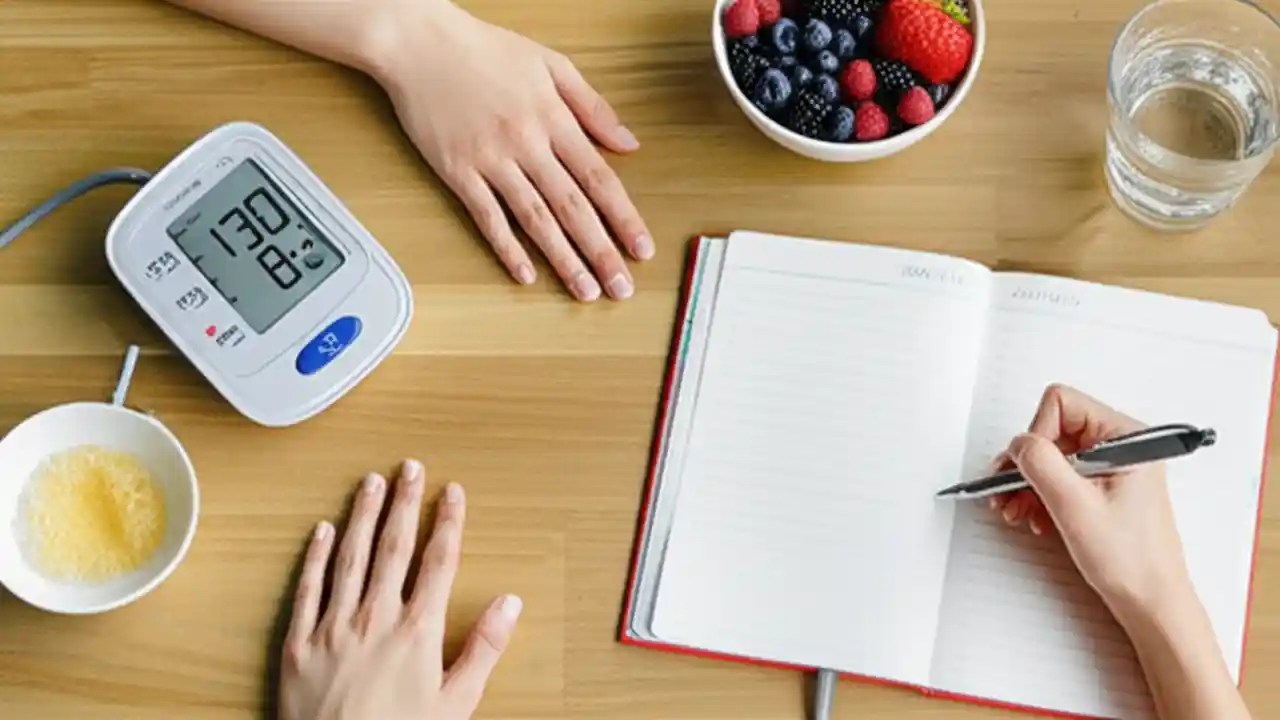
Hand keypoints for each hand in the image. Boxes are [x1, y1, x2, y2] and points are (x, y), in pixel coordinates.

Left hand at [280, 461, 521, 719]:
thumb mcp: (457, 703)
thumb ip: (484, 649)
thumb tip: (511, 603)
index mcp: (418, 631)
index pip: (438, 561)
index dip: (448, 522)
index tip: (452, 492)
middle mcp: (375, 618)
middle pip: (394, 547)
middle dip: (404, 503)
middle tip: (410, 467)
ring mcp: (333, 628)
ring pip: (350, 557)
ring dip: (362, 515)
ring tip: (370, 482)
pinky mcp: (298, 644)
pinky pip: (308, 588)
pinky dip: (315, 556)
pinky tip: (322, 530)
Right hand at [368, 0, 652, 300]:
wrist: (419, 42)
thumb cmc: (485, 49)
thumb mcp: (551, 64)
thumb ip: (593, 107)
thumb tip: (629, 144)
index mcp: (554, 118)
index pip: (599, 178)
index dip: (624, 218)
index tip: (642, 249)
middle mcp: (527, 143)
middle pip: (573, 207)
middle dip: (601, 251)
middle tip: (621, 289)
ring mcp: (490, 160)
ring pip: (535, 219)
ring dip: (563, 258)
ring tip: (584, 290)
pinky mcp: (457, 171)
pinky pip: (486, 217)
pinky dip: (507, 248)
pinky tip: (525, 275)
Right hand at [991, 385, 1193, 618]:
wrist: (1150, 601)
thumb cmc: (1130, 559)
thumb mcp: (1075, 506)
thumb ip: (1042, 464)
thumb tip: (1018, 442)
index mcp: (1126, 437)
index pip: (1062, 404)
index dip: (1036, 434)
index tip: (1028, 469)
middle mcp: (1120, 445)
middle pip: (1052, 429)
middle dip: (1026, 463)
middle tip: (1008, 491)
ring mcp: (1111, 466)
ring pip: (1051, 455)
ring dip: (1027, 482)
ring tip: (1017, 510)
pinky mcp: (1102, 486)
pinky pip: (1059, 476)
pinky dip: (1040, 495)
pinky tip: (1035, 516)